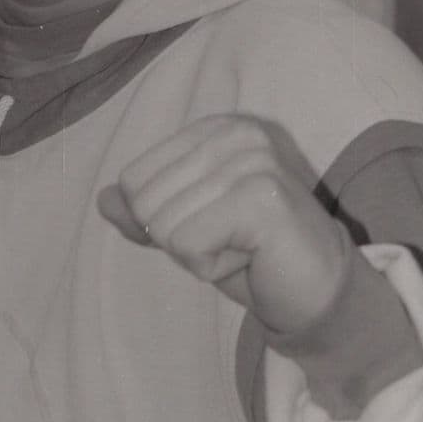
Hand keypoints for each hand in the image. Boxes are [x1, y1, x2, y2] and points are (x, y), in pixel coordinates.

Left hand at [97, 115, 349, 334]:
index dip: (162, 221)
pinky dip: (211, 266)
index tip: (214, 225)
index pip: (134, 179)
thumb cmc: (255, 256)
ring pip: (163, 225)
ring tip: (244, 247)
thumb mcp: (188, 228)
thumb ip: (145, 211)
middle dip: (179, 239)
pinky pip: (187, 244)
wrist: (319, 293)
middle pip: (144, 202)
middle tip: (232, 240)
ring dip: (198, 254)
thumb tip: (103, 200)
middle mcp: (234, 132)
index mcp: (214, 129)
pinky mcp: (261, 196)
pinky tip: (251, 257)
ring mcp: (251, 160)